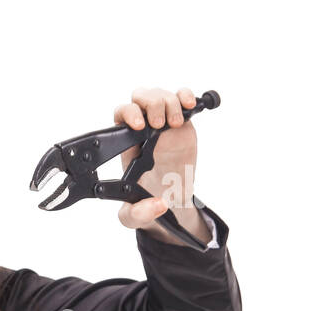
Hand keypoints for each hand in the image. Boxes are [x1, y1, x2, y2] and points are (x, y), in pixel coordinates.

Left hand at [113, 86, 208, 244]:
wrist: (169, 202)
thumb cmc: (145, 204)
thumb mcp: (134, 216)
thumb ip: (139, 213)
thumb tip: (159, 204)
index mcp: (126, 145)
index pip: (120, 116)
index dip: (128, 114)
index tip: (139, 126)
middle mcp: (143, 129)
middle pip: (140, 97)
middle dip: (150, 105)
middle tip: (161, 125)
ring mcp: (163, 123)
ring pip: (160, 94)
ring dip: (169, 102)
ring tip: (175, 124)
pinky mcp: (182, 123)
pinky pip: (182, 98)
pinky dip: (185, 95)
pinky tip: (189, 106)